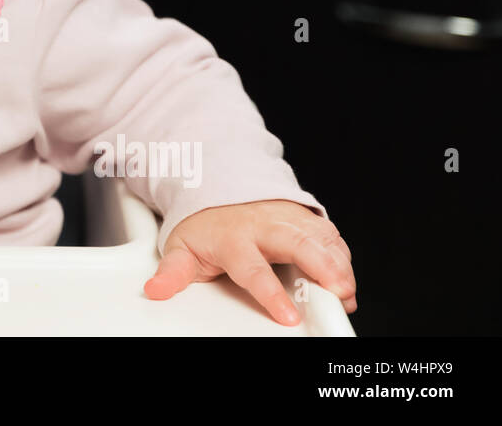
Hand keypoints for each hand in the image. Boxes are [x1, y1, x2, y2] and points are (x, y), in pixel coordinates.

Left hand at [144, 200, 355, 324]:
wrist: (216, 185)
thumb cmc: (204, 224)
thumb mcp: (181, 247)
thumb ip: (172, 273)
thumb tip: (155, 290)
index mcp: (233, 238)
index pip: (253, 269)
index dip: (271, 293)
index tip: (288, 316)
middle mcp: (264, 226)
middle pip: (297, 244)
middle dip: (321, 267)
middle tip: (338, 292)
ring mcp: (286, 218)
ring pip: (318, 237)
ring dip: (337, 262)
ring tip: (346, 290)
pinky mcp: (303, 217)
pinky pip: (328, 233)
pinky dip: (340, 253)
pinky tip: (345, 274)